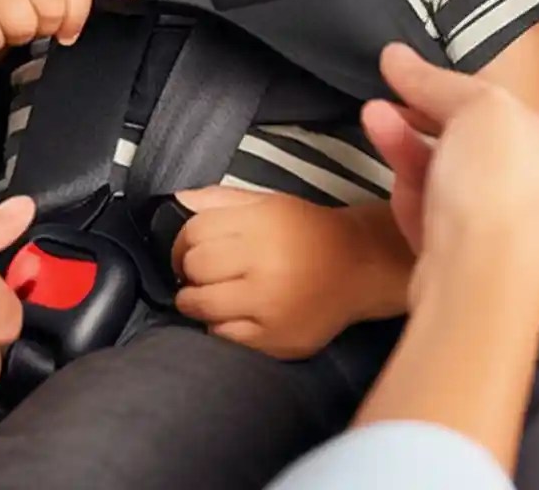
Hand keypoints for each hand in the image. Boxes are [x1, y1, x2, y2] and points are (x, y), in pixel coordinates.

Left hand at [171, 187, 405, 359]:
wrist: (360, 267)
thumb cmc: (307, 232)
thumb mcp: (267, 204)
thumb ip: (220, 200)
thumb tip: (178, 199)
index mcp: (261, 225)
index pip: (194, 232)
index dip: (183, 241)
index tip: (191, 248)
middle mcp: (265, 265)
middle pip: (195, 268)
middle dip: (189, 270)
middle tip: (201, 272)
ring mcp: (270, 307)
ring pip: (202, 306)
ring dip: (195, 301)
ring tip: (210, 294)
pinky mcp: (276, 339)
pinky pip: (224, 336)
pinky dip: (219, 326)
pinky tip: (234, 314)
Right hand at [361, 44, 538, 323]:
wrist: (477, 293)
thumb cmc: (501, 199)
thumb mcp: (480, 112)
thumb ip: (440, 83)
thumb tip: (399, 57)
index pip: (519, 118)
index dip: (464, 94)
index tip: (417, 78)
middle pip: (482, 154)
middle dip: (427, 122)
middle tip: (388, 97)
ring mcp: (515, 254)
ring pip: (456, 191)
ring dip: (412, 151)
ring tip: (373, 120)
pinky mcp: (474, 280)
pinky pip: (442, 229)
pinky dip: (415, 199)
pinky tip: (390, 177)